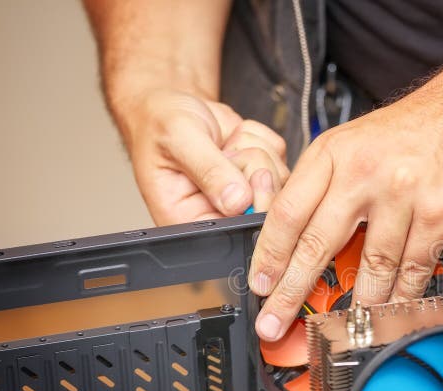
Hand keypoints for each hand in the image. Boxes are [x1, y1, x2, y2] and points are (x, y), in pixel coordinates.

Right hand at [115, 90, 288, 223]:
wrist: (170, 107)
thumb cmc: (161, 125)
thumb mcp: (178, 140)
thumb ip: (208, 170)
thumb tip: (238, 201)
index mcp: (190, 219)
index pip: (234, 232)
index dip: (249, 206)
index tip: (239, 179)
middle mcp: (221, 214)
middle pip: (268, 206)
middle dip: (251, 169)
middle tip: (225, 153)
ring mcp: (247, 195)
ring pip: (278, 179)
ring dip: (254, 150)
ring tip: (223, 146)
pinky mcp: (262, 173)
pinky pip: (281, 155)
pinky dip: (261, 138)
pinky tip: (234, 138)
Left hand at [248, 87, 442, 340]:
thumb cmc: (411, 130)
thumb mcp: (352, 141)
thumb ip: (322, 183)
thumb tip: (291, 234)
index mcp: (333, 153)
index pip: (288, 211)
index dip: (269, 255)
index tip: (260, 286)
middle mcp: (363, 171)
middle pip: (317, 244)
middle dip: (292, 292)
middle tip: (276, 324)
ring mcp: (402, 192)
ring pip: (370, 265)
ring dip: (357, 303)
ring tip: (345, 324)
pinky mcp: (438, 212)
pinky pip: (413, 267)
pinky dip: (401, 293)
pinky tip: (391, 306)